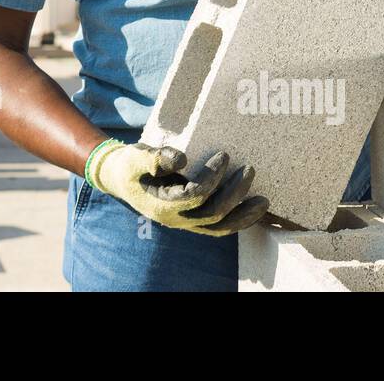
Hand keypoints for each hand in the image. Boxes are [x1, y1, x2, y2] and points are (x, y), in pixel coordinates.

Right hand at [85, 139, 269, 235]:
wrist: (120, 178)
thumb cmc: (129, 165)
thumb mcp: (135, 157)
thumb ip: (155, 158)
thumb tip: (181, 158)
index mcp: (162, 204)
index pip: (195, 195)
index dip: (212, 177)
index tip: (224, 156)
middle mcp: (176, 219)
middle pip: (212, 213)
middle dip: (234, 192)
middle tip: (249, 169)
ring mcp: (185, 223)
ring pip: (220, 227)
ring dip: (243, 215)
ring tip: (263, 201)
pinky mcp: (192, 220)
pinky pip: (219, 227)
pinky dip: (238, 221)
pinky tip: (252, 210)